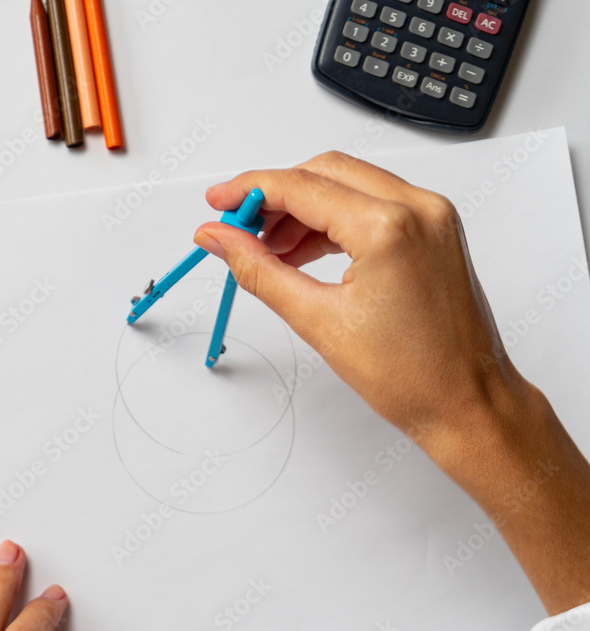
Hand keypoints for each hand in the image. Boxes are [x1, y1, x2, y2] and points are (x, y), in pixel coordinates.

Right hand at [195, 151, 525, 466]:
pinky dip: (333, 218)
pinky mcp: (435, 228)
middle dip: (274, 196)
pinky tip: (304, 249)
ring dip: (302, 208)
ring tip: (268, 248)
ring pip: (348, 183)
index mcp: (389, 228)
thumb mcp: (317, 320)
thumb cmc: (412, 376)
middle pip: (324, 172)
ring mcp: (432, 215)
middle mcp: (417, 209)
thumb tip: (221, 239)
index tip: (219, 202)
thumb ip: (259, 269)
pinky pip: (372, 202)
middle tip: (237, 227)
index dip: (250, 190)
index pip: (301, 186)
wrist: (466, 402)